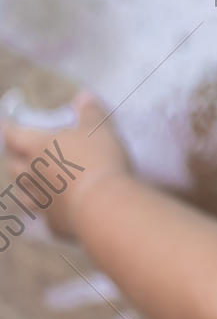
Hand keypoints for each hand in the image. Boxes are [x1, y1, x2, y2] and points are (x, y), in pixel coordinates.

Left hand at [1, 92, 130, 239]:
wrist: (104, 206)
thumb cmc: (98, 159)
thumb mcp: (100, 129)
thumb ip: (90, 112)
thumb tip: (84, 95)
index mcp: (37, 146)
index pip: (12, 134)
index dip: (9, 128)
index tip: (7, 124)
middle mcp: (32, 173)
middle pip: (14, 165)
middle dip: (16, 158)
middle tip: (22, 153)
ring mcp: (41, 200)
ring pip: (24, 193)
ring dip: (28, 186)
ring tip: (36, 183)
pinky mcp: (54, 223)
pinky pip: (46, 217)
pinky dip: (50, 212)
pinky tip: (59, 212)